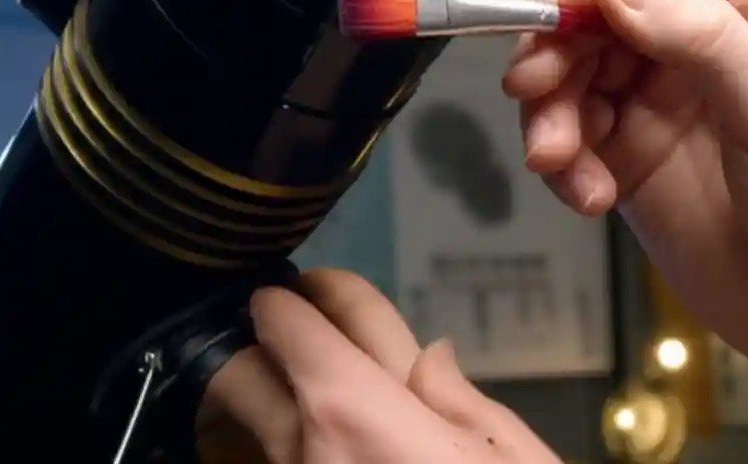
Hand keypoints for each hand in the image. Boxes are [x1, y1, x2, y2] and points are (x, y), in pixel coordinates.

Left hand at [195, 269, 561, 463]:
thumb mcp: (513, 463)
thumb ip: (460, 401)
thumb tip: (428, 360)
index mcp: (359, 411)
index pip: (288, 320)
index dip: (297, 299)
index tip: (309, 300)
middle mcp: (303, 452)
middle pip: (238, 370)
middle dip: (266, 353)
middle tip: (309, 360)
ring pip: (234, 434)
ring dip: (261, 415)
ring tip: (309, 423)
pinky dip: (274, 461)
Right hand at [503, 0, 747, 459]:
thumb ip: (703, 40)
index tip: (573, 21)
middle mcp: (695, 44)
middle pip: (595, 11)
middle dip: (557, 51)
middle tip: (530, 90)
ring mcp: (654, 101)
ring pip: (569, 73)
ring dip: (549, 115)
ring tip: (556, 165)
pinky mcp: (625, 157)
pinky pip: (567, 136)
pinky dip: (562, 164)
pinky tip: (590, 198)